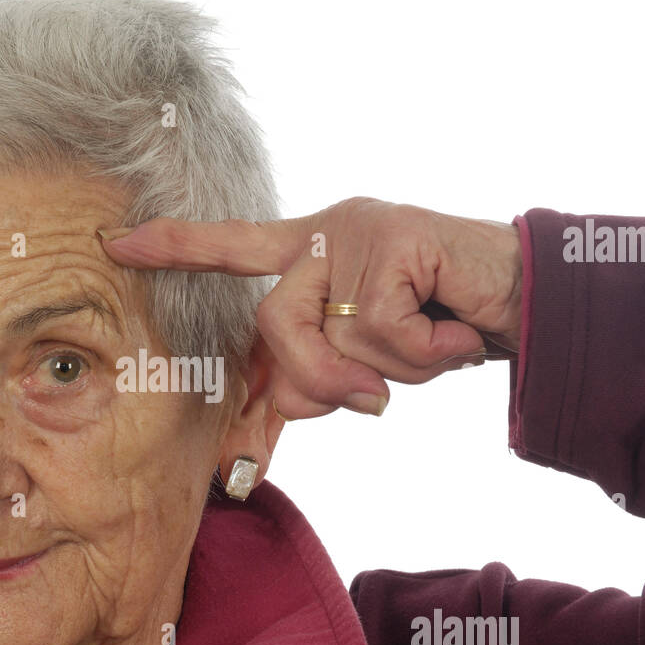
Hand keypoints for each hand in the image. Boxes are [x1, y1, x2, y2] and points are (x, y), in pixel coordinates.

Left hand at [98, 198, 523, 418]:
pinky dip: (424, 351)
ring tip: (432, 346)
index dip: (174, 247)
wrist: (529, 300)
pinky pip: (381, 330)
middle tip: (374, 399)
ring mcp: (358, 229)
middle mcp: (325, 232)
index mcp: (312, 252)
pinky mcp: (394, 236)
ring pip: (328, 333)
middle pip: (274, 325)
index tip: (116, 242)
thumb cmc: (443, 325)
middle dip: (322, 380)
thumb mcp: (368, 360)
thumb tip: (274, 415)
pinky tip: (454, 329)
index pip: (231, 249)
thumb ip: (313, 380)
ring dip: (384, 368)